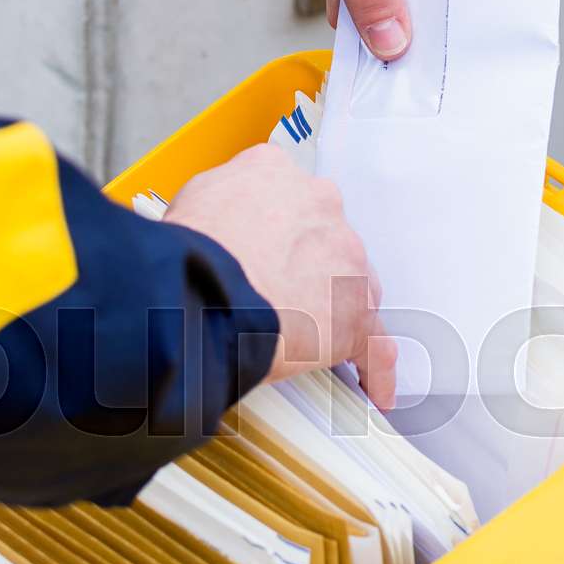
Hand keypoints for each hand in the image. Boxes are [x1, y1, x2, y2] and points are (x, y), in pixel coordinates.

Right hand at [164, 146, 394, 410]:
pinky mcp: (354, 315)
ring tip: (311, 341)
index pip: (285, 197)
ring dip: (335, 310)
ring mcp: (344, 259)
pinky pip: (374, 346)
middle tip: (274, 295)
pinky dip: (375, 370)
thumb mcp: (189, 203)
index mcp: (275, 173)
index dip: (272, 230)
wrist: (204, 294)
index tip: (264, 248)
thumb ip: (217, 206)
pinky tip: (374, 389)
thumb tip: (214, 224)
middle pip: (323, 239)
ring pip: (352, 286)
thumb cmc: (188, 255)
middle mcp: (319, 205)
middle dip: (304, 267)